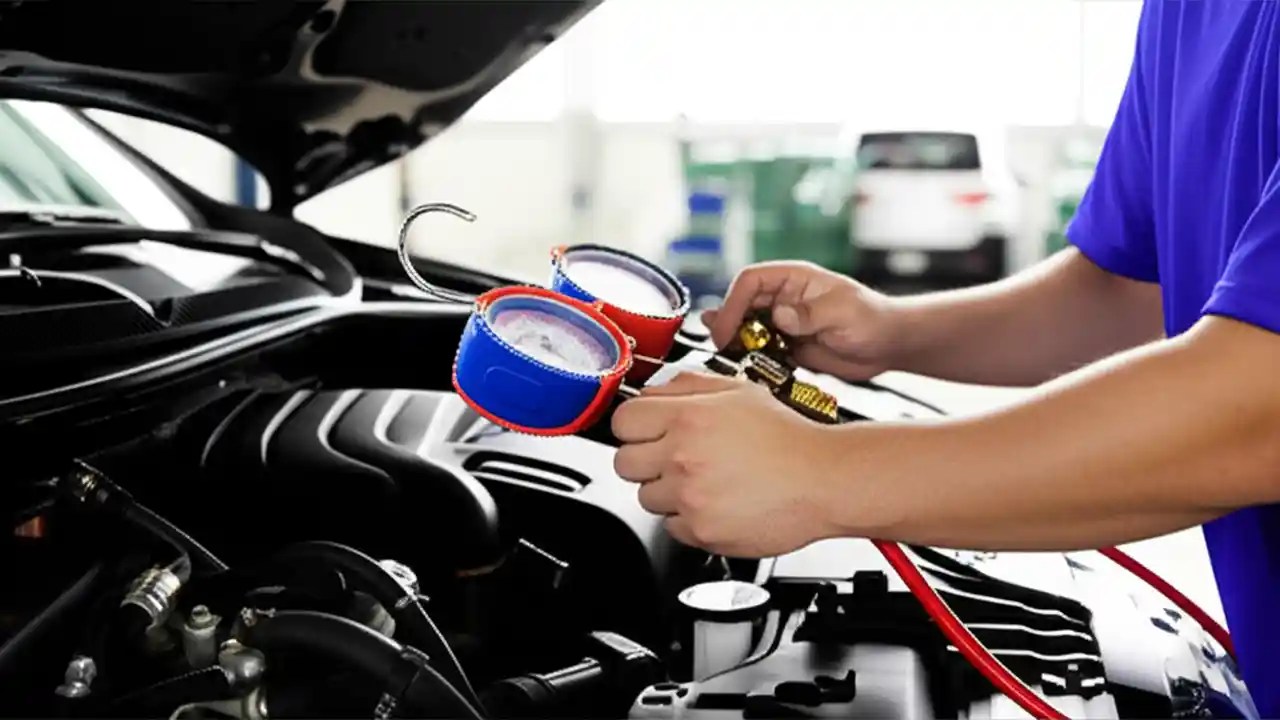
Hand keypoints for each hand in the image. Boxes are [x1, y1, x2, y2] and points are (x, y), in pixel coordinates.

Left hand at [610, 371, 838, 556]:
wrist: (823, 479)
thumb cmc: (787, 437)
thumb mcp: (738, 391)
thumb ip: (688, 386)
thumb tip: (651, 392)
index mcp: (688, 418)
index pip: (623, 422)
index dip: (634, 425)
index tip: (645, 430)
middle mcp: (683, 457)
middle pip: (624, 463)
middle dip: (644, 459)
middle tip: (672, 458)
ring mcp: (690, 498)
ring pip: (645, 497)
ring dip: (667, 491)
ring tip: (703, 481)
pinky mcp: (702, 531)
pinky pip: (671, 526)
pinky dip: (688, 518)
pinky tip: (716, 502)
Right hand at [703, 261, 897, 380]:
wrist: (890, 346)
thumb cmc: (874, 319)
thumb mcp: (843, 312)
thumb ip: (809, 314)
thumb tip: (778, 316)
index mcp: (795, 279)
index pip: (751, 281)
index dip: (734, 301)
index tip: (727, 325)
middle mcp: (785, 299)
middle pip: (742, 305)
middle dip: (728, 323)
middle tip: (722, 345)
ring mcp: (786, 324)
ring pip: (748, 329)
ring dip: (736, 342)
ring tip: (726, 355)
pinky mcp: (789, 347)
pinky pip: (762, 351)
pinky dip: (750, 359)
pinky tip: (742, 365)